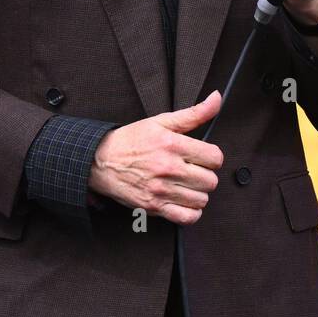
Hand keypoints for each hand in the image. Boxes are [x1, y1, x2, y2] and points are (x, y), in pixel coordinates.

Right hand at [88, 91, 223, 224]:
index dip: (212, 157)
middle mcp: (168, 168)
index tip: (203, 157)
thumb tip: (216, 99)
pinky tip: (184, 201)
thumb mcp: (161, 121)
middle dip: (205, 175)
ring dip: (198, 193)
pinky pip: (187, 218)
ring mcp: (161, 190)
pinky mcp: (154, 207)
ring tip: (186, 185)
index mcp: (172, 145)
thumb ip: (194, 113)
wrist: (101, 160)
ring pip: (201, 200)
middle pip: (210, 181)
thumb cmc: (131, 140)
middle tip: (193, 171)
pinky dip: (191, 212)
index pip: (214, 158)